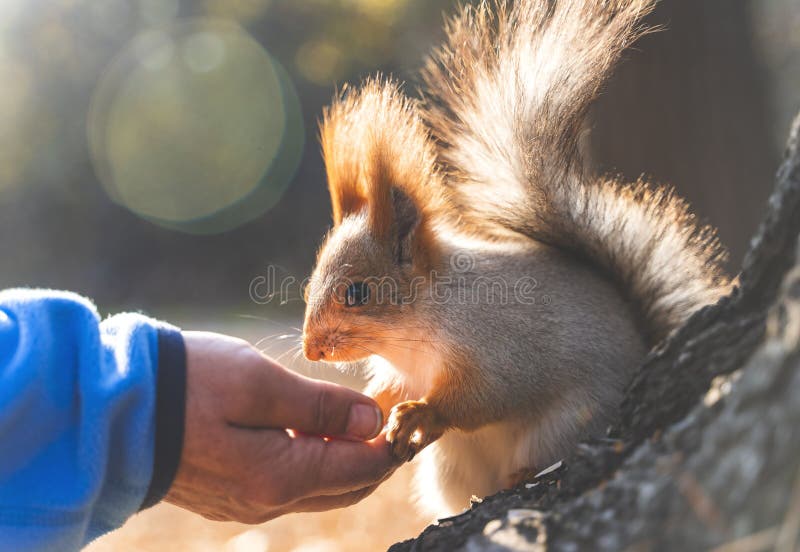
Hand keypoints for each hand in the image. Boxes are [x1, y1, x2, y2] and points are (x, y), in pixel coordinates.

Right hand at [165, 332, 398, 523]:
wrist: (115, 411)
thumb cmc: (189, 385)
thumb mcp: (260, 383)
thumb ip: (321, 408)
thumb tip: (372, 422)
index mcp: (282, 476)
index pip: (362, 470)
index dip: (392, 444)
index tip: (409, 416)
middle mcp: (269, 501)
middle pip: (346, 488)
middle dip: (376, 458)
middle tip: (393, 421)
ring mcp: (247, 503)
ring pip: (319, 490)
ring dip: (346, 461)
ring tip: (359, 422)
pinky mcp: (230, 495)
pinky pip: (289, 487)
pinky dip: (315, 464)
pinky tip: (313, 434)